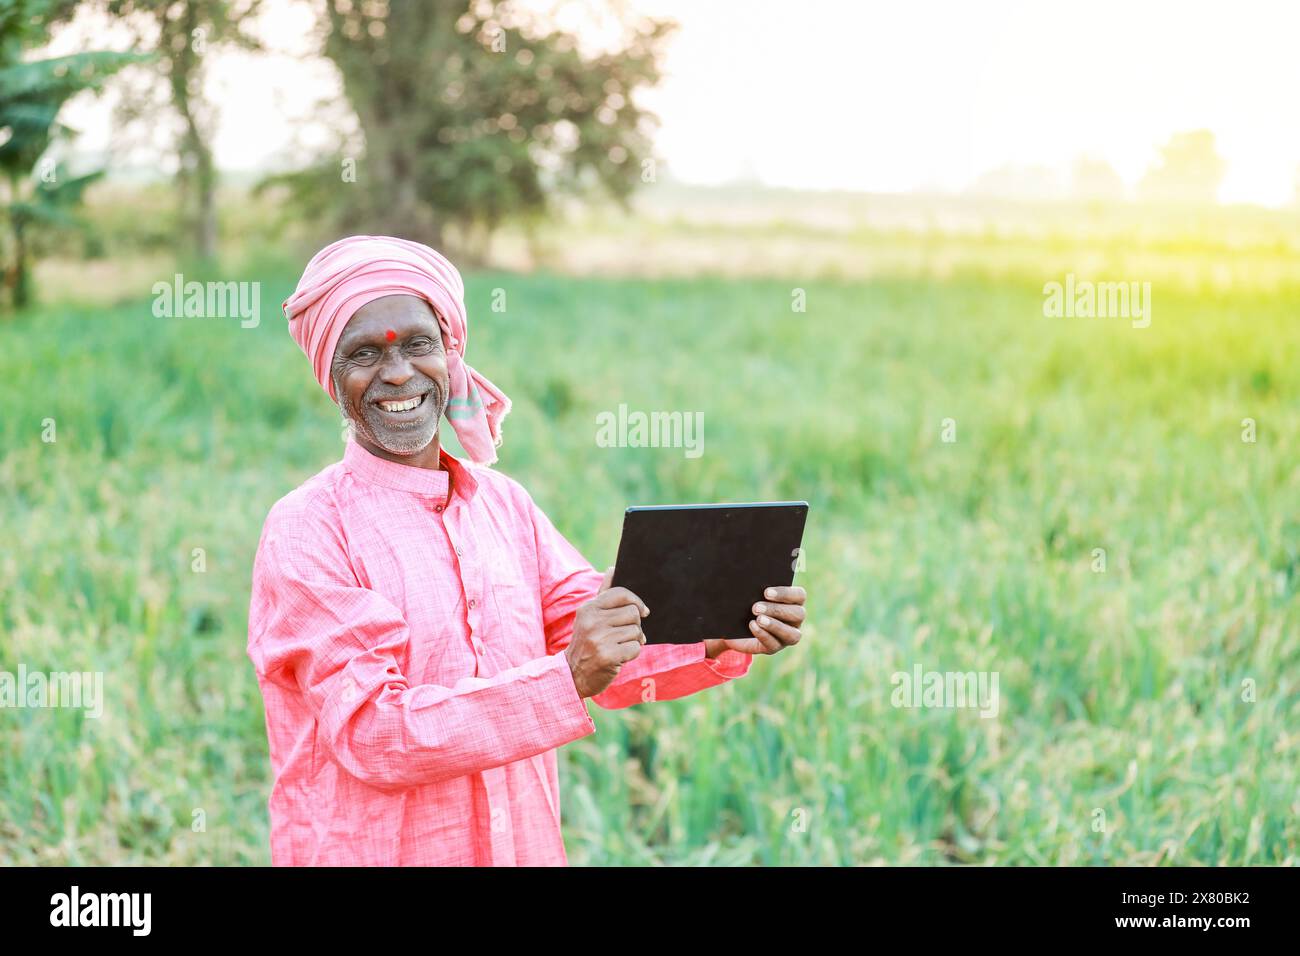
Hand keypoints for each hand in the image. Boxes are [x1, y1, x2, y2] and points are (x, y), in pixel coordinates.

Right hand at [565, 566, 648, 697]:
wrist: (573, 674)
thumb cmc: (586, 643)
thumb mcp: (589, 617)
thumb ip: (603, 594)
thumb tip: (613, 569)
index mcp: (588, 608)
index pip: (621, 593)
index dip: (636, 601)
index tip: (642, 612)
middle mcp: (592, 621)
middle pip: (633, 613)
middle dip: (635, 626)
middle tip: (626, 635)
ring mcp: (599, 638)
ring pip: (636, 632)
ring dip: (634, 641)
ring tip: (620, 647)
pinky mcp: (608, 656)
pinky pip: (635, 648)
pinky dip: (632, 654)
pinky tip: (620, 658)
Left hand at [704, 585, 805, 658]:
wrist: (733, 625)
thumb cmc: (745, 604)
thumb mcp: (749, 594)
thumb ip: (754, 587)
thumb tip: (747, 578)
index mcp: (793, 602)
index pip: (800, 595)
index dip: (785, 593)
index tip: (766, 592)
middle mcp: (795, 620)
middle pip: (798, 614)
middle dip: (777, 610)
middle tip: (756, 607)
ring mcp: (787, 636)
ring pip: (792, 634)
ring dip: (774, 625)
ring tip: (758, 619)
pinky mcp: (774, 647)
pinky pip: (774, 644)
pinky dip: (763, 635)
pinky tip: (752, 626)